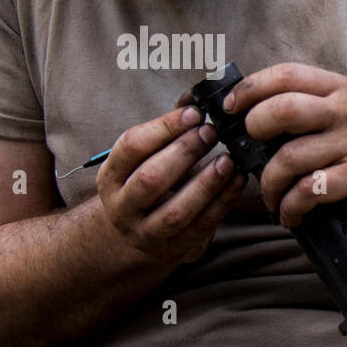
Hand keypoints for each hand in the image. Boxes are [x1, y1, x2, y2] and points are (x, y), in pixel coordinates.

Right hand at [96, 104, 247, 266]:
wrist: (136, 235)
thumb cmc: (147, 182)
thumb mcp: (146, 157)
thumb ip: (168, 128)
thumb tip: (193, 96)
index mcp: (110, 176)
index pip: (131, 146)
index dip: (163, 127)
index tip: (193, 113)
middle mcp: (122, 207)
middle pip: (151, 179)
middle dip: (184, 153)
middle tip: (211, 132)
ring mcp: (146, 233)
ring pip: (175, 211)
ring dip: (205, 184)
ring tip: (227, 160)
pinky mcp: (174, 250)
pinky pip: (200, 227)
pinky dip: (222, 203)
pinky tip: (236, 182)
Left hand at [198, 62, 346, 230]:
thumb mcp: (336, 120)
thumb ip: (300, 112)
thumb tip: (242, 118)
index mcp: (337, 88)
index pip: (286, 74)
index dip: (250, 89)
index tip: (230, 108)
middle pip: (284, 109)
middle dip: (256, 131)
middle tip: (253, 154)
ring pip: (289, 157)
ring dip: (270, 184)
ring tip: (272, 197)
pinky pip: (307, 190)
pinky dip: (290, 207)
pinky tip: (290, 214)